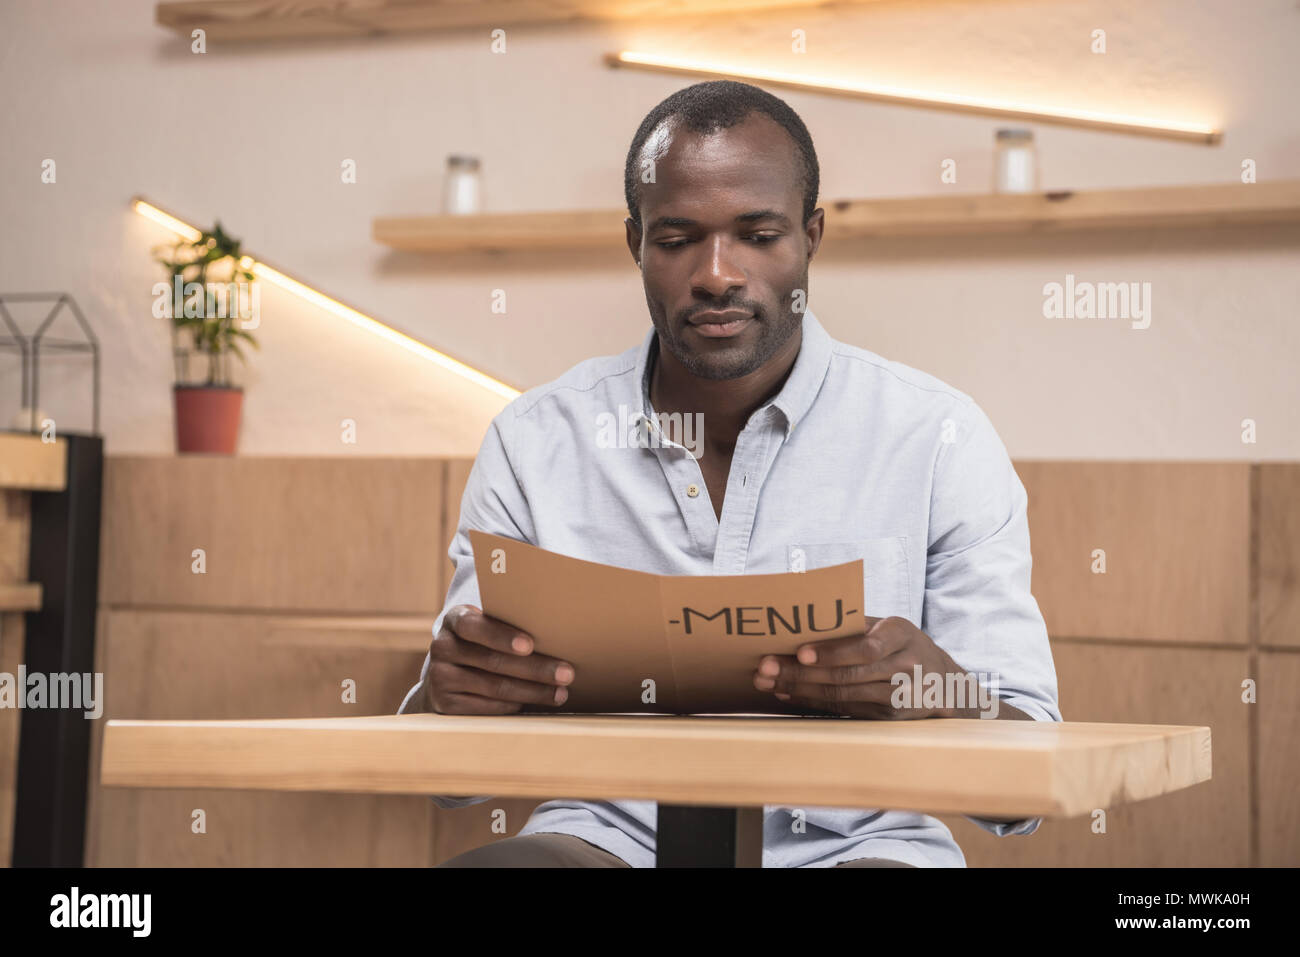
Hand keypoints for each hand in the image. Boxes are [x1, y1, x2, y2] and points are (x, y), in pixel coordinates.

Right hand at [423, 604, 574, 714]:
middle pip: (493, 661)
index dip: (502, 636)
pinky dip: (515, 705)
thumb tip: (557, 635)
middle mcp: (442, 647)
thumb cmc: (482, 642)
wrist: (446, 672)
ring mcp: (440, 677)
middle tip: (566, 673)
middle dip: (535, 669)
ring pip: (495, 687)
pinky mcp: (445, 704)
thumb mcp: (486, 626)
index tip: (531, 645)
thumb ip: (507, 625)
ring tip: (560, 692)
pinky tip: (536, 704)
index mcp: (455, 619)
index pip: (475, 626)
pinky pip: (487, 707)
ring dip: (533, 691)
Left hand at [751, 615, 974, 718]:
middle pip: (847, 674)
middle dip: (801, 672)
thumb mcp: (888, 627)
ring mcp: (899, 696)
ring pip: (843, 695)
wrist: (942, 681)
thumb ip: (854, 626)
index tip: (800, 652)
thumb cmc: (901, 645)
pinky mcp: (889, 717)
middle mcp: (905, 666)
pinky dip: (813, 702)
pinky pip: (844, 710)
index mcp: (902, 634)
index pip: (865, 647)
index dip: (832, 652)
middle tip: (765, 669)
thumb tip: (801, 623)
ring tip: (768, 683)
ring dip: (800, 690)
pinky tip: (788, 695)